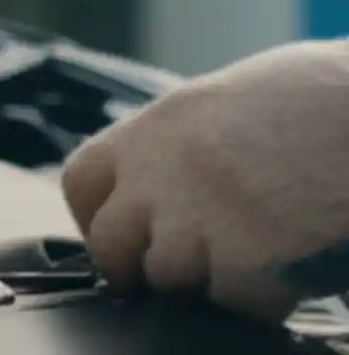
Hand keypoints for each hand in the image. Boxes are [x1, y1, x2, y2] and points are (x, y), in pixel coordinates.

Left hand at [61, 40, 348, 319]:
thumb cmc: (319, 98)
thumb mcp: (227, 103)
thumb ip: (181, 146)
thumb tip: (158, 184)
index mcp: (156, 126)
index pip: (81, 181)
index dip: (96, 215)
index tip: (120, 233)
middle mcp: (161, 171)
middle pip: (108, 245)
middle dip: (136, 266)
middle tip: (181, 269)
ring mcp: (197, 216)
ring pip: (167, 279)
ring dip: (206, 281)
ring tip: (256, 252)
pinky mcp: (243, 258)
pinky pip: (231, 301)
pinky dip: (261, 297)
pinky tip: (290, 266)